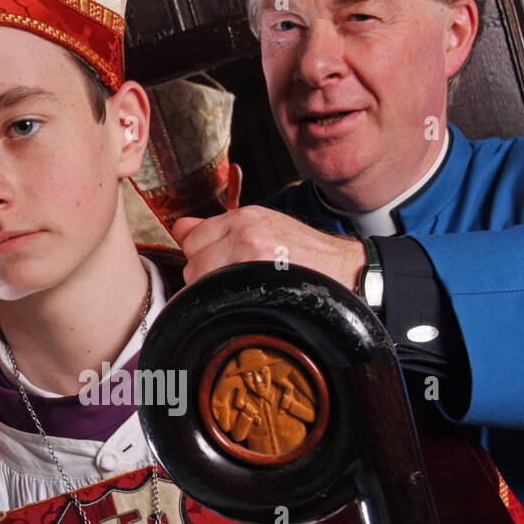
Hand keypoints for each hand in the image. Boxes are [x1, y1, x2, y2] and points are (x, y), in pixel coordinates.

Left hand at [171, 208, 365, 291]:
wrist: (343, 273)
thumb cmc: (304, 254)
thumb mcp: (263, 226)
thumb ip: (218, 228)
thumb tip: (180, 228)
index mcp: (244, 217)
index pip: (190, 237)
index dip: (200, 255)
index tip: (216, 264)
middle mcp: (244, 234)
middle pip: (192, 263)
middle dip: (204, 276)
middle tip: (231, 281)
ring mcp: (248, 260)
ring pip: (200, 283)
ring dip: (212, 293)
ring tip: (240, 293)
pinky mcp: (255, 287)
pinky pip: (214, 300)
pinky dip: (222, 306)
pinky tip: (242, 304)